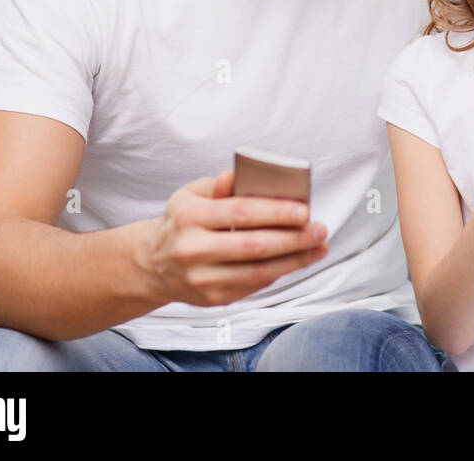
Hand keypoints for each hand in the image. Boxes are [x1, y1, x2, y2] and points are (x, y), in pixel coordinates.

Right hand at [139, 169, 328, 307]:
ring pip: (258, 271)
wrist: (153, 264)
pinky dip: (279, 272)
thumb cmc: (183, 221)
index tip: (305, 210)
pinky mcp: (213, 298)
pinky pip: (254, 285)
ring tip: (319, 247)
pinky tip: (297, 260)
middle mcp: (193, 250)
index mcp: (190, 217)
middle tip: (320, 229)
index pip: (240, 213)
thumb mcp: (191, 194)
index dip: (275, 212)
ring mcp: (202, 279)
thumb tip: (240, 175)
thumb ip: (219, 184)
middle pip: (253, 246)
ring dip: (295, 260)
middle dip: (293, 238)